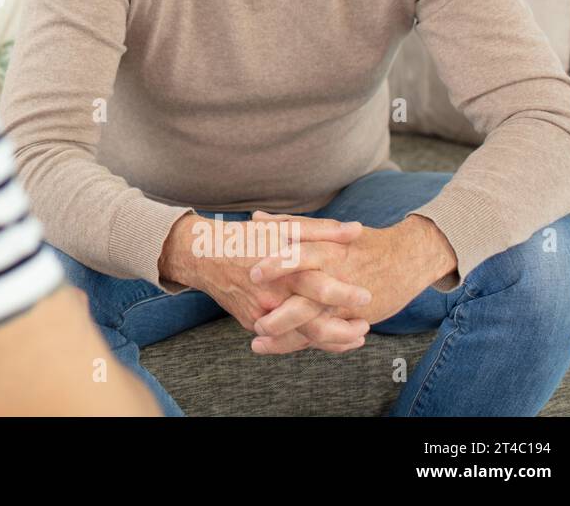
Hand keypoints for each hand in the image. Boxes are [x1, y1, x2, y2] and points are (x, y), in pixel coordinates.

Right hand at [161, 212, 372, 353]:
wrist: (202, 256)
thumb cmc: (246, 238)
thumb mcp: (281, 227)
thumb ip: (321, 230)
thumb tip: (356, 229)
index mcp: (283, 271)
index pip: (318, 287)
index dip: (344, 295)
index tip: (367, 296)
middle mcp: (272, 297)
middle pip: (312, 324)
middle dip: (342, 331)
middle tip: (366, 327)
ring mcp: (261, 314)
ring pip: (300, 337)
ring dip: (330, 341)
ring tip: (353, 338)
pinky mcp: (252, 323)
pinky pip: (284, 336)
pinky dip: (306, 339)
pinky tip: (325, 337)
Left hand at [245, 211, 456, 354]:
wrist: (408, 258)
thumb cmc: (362, 241)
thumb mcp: (328, 230)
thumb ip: (291, 225)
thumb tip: (257, 218)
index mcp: (328, 251)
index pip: (299, 257)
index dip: (277, 265)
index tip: (253, 274)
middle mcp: (336, 280)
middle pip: (306, 303)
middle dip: (280, 317)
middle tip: (254, 322)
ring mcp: (346, 305)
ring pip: (315, 328)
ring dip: (286, 339)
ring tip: (258, 343)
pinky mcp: (356, 319)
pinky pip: (329, 338)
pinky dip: (308, 345)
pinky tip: (285, 347)